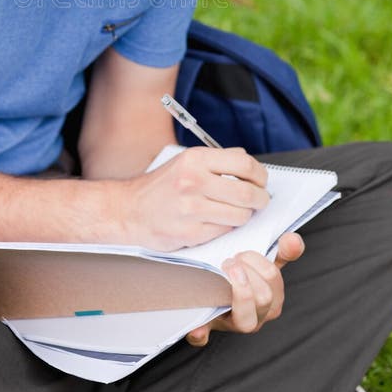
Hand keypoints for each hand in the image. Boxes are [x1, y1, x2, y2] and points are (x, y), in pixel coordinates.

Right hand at [123, 146, 269, 251]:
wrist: (129, 211)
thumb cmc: (160, 187)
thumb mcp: (186, 162)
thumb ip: (217, 161)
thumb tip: (247, 164)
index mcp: (196, 160)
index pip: (244, 164)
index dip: (260, 175)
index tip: (261, 181)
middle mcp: (193, 181)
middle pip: (247, 192)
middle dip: (260, 199)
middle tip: (259, 201)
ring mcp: (191, 208)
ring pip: (240, 215)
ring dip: (245, 215)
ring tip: (238, 212)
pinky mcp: (190, 232)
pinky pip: (224, 230)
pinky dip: (227, 227)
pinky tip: (218, 222)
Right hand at [185, 232, 304, 345]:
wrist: (226, 287)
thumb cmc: (213, 302)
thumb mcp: (205, 315)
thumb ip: (202, 327)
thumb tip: (196, 334)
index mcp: (246, 322)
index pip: (249, 316)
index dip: (242, 293)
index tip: (227, 271)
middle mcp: (264, 311)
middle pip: (263, 295)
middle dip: (244, 274)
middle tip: (227, 263)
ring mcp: (276, 292)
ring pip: (273, 275)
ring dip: (253, 260)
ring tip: (237, 256)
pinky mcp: (281, 268)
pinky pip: (291, 254)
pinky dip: (291, 247)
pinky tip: (291, 239)